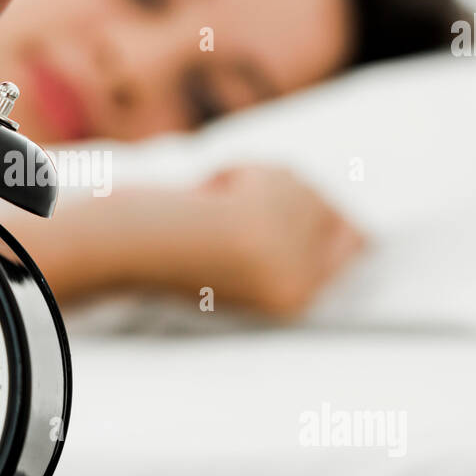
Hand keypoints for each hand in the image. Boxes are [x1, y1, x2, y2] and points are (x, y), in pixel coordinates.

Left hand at [10, 164, 364, 317]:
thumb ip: (287, 239)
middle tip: (224, 204)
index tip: (318, 204)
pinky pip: (268, 170)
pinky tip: (200, 196)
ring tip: (206, 206)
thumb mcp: (237, 260)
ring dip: (253, 180)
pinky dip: (232, 172)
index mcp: (293, 305)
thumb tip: (360, 234)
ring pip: (297, 182)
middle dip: (282, 191)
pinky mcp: (265, 224)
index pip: (356, 246)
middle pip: (329, 205)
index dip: (336, 218)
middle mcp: (302, 286)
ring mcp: (287, 256)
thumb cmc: (163, 256)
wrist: (115, 254)